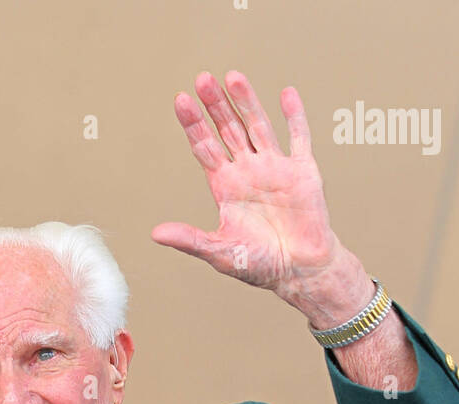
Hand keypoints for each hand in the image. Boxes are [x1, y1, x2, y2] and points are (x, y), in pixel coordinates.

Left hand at [151, 72, 351, 306]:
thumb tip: (156, 233)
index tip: (181, 101)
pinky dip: (294, 117)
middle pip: (228, 130)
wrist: (300, 271)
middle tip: (202, 80)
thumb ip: (190, 239)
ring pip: (258, 126)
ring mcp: (275, 168)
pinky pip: (299, 138)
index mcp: (225, 186)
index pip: (205, 147)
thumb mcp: (219, 252)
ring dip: (246, 102)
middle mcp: (247, 171)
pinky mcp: (302, 171)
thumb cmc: (259, 265)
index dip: (193, 125)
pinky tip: (286, 94)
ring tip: (233, 77)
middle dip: (215, 106)